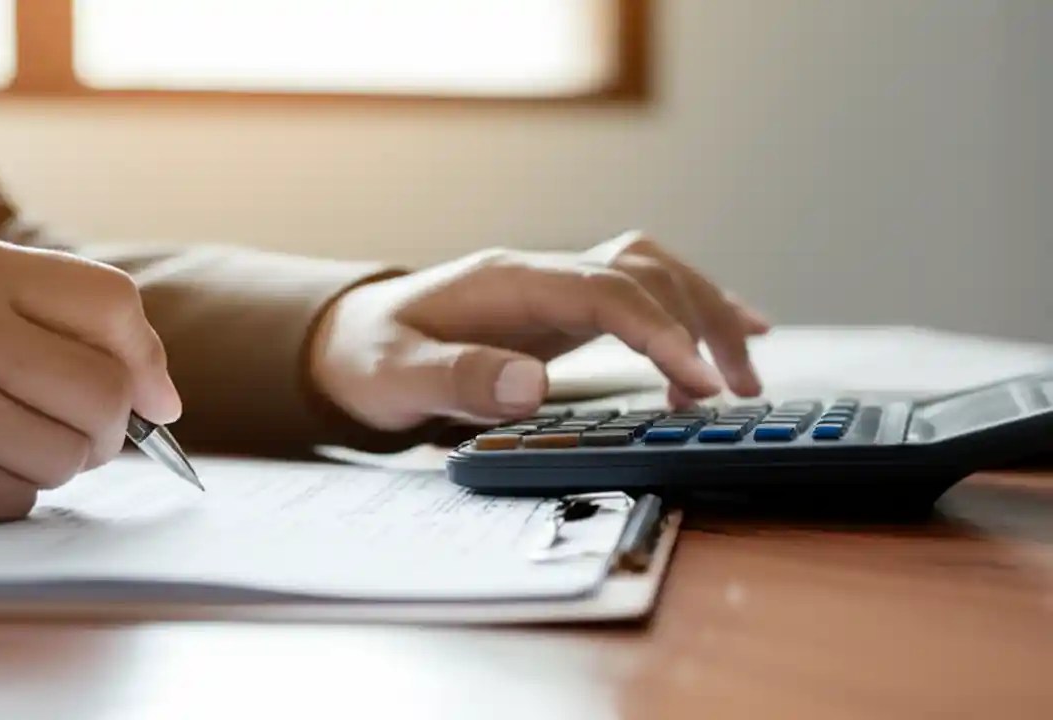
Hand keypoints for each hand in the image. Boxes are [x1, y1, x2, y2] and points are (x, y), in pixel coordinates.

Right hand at [0, 234, 180, 526]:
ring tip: (9, 435)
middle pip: (106, 393)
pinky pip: (24, 499)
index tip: (153, 392)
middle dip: (112, 421)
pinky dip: (14, 488)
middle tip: (79, 422)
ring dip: (61, 457)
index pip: (109, 302)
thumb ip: (64, 311)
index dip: (147, 354)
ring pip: (72, 456)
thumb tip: (165, 398)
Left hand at [310, 231, 769, 430]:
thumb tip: (529, 384)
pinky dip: (685, 316)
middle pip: (643, 273)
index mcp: (506, 282)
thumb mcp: (395, 377)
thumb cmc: (371, 359)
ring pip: (653, 277)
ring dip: (704, 316)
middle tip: (734, 388)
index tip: (697, 382)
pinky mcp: (562, 313)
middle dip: (698, 324)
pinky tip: (721, 345)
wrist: (349, 343)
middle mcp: (540, 275)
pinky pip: (639, 298)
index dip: (657, 331)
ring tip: (744, 375)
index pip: (604, 290)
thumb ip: (456, 378)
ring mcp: (554, 290)